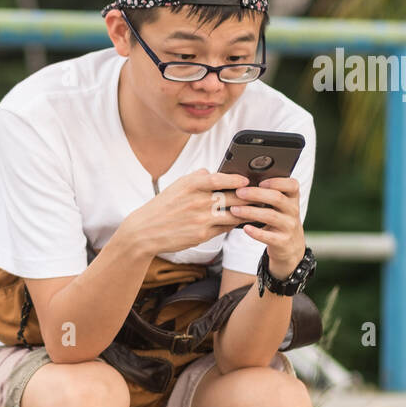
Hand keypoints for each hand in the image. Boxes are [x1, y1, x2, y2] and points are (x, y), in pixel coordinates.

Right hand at [120, 168, 249, 255]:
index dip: (237, 179)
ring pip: (234, 213)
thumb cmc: (163, 207)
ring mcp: (202, 218)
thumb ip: (197, 177)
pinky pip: (226, 227)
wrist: (145, 231)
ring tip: (257, 209)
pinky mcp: (203, 234)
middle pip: (233, 196)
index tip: (246, 180)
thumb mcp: (177, 186)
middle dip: (249, 196)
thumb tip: (215, 172)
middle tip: (260, 195)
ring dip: (247, 212)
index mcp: (191, 185)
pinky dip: (234, 223)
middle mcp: (199, 200)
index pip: (221, 178)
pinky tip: (240, 221)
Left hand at [231, 177, 305, 273]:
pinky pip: (269, 236)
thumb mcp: (279, 207)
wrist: (290, 246)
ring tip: (234, 209)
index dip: (277, 182)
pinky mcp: (283, 241)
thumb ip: (267, 195)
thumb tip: (241, 183)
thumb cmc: (278, 220)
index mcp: (292, 198)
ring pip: (270, 216)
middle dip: (256, 194)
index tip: (260, 181)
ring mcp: (289, 226)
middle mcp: (293, 211)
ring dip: (250, 212)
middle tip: (239, 192)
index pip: (292, 185)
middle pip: (277, 198)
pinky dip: (256, 232)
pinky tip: (245, 228)